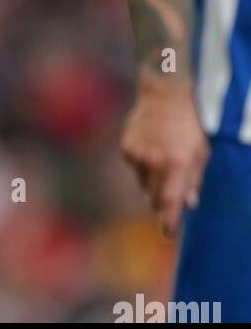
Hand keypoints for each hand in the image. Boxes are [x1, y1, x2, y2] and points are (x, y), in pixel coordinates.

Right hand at [120, 77, 208, 239]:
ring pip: (144, 184)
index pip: (169, 202)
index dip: (168, 221)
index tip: (168, 233)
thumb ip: (193, 180)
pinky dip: (143, 166)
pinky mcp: (126, 148)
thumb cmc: (189, 125)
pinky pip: (135, 169)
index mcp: (176, 163)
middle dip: (163, 202)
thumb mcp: (201, 152)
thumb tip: (188, 204)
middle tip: (170, 197)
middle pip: (154, 198)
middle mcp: (153, 161)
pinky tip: (150, 150)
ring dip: (153, 182)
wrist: (164, 95)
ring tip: (162, 162)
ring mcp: (137, 154)